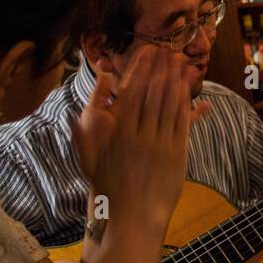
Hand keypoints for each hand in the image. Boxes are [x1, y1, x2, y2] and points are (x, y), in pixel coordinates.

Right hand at [73, 47, 209, 234]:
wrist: (130, 213)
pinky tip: (189, 91)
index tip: (146, 53)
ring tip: (180, 62)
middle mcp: (139, 134)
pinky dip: (186, 105)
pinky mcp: (176, 153)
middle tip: (167, 49)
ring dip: (175, 81)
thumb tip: (74, 115)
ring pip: (169, 106)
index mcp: (118, 131)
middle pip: (152, 94)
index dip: (140, 70)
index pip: (131, 92)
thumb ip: (83, 132)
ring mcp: (159, 143)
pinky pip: (182, 123)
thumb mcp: (89, 158)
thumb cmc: (107, 186)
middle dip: (160, 70)